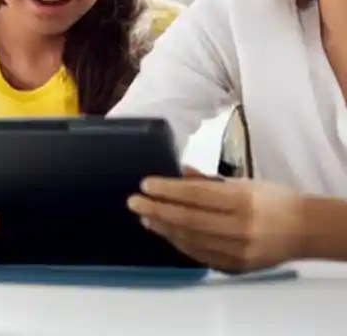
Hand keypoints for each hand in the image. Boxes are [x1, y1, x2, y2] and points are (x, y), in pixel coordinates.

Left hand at [129, 167, 308, 272]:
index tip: (145, 185)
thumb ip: (209, 182)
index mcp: (242, 201)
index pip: (196, 196)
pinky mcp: (237, 266)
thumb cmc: (274, 200)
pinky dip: (180, 243)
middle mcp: (239, 228)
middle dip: (156, 210)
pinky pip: (200, 255)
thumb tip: (179, 173)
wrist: (306, 230)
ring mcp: (237, 250)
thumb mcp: (244, 182)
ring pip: (190, 240)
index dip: (167, 190)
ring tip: (147, 217)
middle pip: (188, 220)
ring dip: (164, 228)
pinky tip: (167, 233)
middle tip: (134, 202)